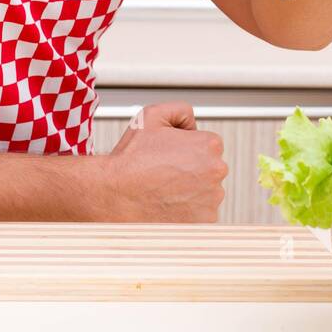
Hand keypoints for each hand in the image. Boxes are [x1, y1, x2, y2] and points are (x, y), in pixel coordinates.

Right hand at [104, 102, 227, 221]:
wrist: (115, 195)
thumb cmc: (131, 159)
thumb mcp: (151, 115)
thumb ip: (180, 110)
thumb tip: (192, 123)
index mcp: (209, 145)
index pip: (207, 145)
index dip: (186, 148)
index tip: (169, 155)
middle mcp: (216, 171)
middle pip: (208, 168)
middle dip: (191, 169)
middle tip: (164, 172)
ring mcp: (212, 198)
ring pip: (205, 192)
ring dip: (190, 191)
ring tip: (163, 189)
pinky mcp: (204, 221)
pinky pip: (200, 214)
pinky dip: (187, 211)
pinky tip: (167, 204)